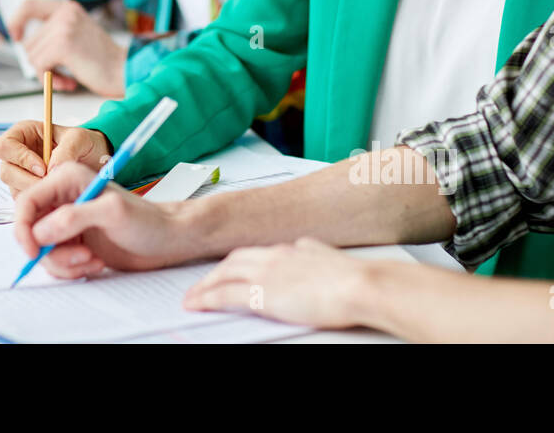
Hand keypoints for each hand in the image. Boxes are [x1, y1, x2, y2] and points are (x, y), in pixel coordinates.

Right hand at [0, 120, 111, 194]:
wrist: (96, 159)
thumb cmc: (85, 143)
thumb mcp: (79, 138)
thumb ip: (65, 150)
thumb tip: (50, 169)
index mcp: (23, 133)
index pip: (5, 146)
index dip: (21, 159)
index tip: (43, 168)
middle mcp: (17, 153)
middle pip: (6, 170)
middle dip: (27, 181)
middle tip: (50, 184)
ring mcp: (20, 173)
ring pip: (13, 188)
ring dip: (34, 192)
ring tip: (57, 190)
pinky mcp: (27, 190)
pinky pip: (24, 200)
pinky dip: (38, 202)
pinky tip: (56, 198)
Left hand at [8, 0, 127, 97]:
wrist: (124, 71)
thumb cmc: (103, 60)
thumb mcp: (78, 34)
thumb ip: (55, 33)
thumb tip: (25, 44)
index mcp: (68, 8)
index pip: (29, 5)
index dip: (16, 21)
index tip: (16, 37)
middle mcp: (65, 14)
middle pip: (29, 42)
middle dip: (41, 62)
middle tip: (62, 72)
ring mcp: (63, 28)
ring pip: (32, 57)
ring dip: (47, 73)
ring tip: (68, 76)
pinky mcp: (63, 45)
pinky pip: (40, 67)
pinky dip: (51, 80)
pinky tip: (69, 82)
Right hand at [13, 162, 194, 277]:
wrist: (167, 239)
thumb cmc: (148, 221)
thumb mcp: (112, 213)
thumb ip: (73, 218)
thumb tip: (39, 231)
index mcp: (66, 180)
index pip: (26, 203)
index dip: (23, 229)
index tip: (35, 251)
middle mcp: (63, 199)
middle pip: (31, 231)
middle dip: (51, 251)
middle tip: (81, 257)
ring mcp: (67, 223)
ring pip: (42, 250)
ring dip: (65, 263)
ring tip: (92, 260)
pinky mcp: (73, 242)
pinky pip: (55, 262)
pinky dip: (71, 269)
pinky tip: (95, 263)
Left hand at [183, 237, 369, 328]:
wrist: (360, 285)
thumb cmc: (353, 278)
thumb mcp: (328, 255)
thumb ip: (311, 251)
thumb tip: (305, 248)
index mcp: (290, 248)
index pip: (253, 253)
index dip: (235, 263)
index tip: (225, 271)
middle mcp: (274, 256)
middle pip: (232, 261)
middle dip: (214, 273)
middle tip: (201, 285)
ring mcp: (266, 273)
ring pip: (223, 275)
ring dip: (204, 286)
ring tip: (192, 297)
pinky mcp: (262, 293)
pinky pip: (225, 295)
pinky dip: (206, 299)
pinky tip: (197, 305)